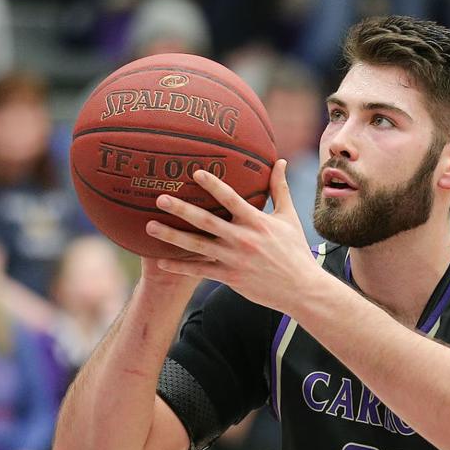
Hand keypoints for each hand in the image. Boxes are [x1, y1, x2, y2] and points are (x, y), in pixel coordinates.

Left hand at [145, 161, 320, 314]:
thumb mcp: (288, 217)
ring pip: (197, 246)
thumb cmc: (294, 250)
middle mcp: (242, 239)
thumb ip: (279, 189)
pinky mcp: (229, 277)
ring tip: (149, 226)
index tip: (195, 173)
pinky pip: (199, 271)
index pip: (232, 199)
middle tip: (160, 198)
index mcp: (256, 222)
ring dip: (172, 236)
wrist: (300, 288)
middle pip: (207, 222)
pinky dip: (180, 266)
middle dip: (182, 209)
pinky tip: (160, 261)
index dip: (214, 185)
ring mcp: (234, 259)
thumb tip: (280, 161)